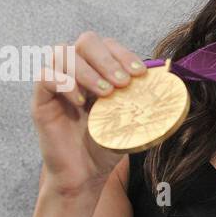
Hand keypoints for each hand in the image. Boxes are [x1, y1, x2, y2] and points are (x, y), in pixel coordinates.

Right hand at [31, 31, 148, 195]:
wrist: (86, 175)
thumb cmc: (107, 147)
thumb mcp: (134, 122)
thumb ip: (148, 103)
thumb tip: (174, 86)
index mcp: (99, 72)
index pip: (108, 45)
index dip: (124, 54)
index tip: (140, 73)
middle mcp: (77, 72)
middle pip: (86, 41)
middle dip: (107, 59)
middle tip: (121, 83)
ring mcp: (57, 84)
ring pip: (62, 52)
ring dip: (87, 71)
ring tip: (105, 95)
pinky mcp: (41, 99)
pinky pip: (45, 76)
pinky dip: (64, 83)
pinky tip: (80, 103)